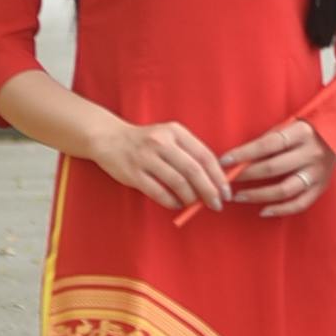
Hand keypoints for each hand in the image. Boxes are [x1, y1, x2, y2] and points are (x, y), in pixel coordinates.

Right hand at [90, 115, 234, 213]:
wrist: (109, 138)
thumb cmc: (146, 141)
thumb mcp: (169, 136)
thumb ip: (190, 153)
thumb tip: (214, 180)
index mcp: (175, 131)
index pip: (205, 155)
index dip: (218, 176)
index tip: (226, 192)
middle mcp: (162, 142)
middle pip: (194, 171)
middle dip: (209, 191)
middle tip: (216, 204)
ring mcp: (146, 158)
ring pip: (178, 183)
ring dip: (191, 198)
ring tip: (194, 204)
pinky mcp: (133, 173)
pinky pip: (159, 192)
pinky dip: (172, 202)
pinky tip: (177, 204)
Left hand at [221, 118, 335, 218]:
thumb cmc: (307, 129)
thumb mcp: (291, 125)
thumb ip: (270, 139)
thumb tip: (238, 157)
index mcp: (302, 132)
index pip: (267, 145)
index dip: (243, 154)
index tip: (224, 161)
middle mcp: (311, 153)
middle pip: (273, 168)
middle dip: (246, 175)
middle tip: (227, 181)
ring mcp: (318, 172)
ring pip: (284, 189)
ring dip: (258, 195)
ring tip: (239, 196)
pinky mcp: (321, 187)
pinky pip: (299, 204)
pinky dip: (280, 210)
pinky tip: (263, 210)